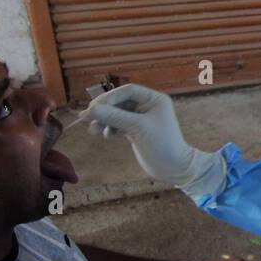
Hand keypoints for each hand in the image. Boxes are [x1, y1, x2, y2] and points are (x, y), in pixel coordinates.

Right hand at [86, 84, 225, 197]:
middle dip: (104, 109)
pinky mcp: (136, 131)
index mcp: (154, 100)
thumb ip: (114, 117)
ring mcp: (141, 119)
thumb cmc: (162, 145)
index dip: (110, 97)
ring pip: (117, 114)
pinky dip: (110, 128)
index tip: (95, 107)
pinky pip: (119, 125)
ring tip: (92, 130)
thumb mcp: (137, 128)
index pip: (128, 91)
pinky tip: (105, 135)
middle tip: (86, 116)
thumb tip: (90, 110)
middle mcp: (148, 106)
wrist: (174, 169)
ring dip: (104, 120)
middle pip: (120, 102)